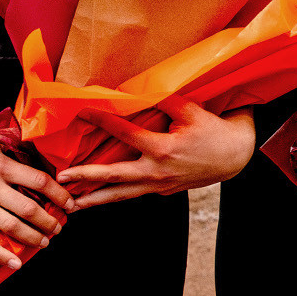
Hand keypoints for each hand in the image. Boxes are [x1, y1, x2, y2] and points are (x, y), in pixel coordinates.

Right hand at [0, 132, 74, 269]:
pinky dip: (1, 254)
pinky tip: (16, 262)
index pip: (39, 182)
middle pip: (28, 209)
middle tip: (59, 227)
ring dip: (32, 237)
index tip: (70, 204)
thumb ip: (18, 146)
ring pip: (10, 227)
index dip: (59, 194)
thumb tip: (45, 149)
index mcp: (2, 166)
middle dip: (49, 221)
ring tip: (45, 242)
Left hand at [57, 102, 255, 207]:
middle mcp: (157, 172)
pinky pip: (136, 194)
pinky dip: (117, 195)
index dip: (102, 120)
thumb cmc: (216, 131)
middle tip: (60, 180)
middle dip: (84, 178)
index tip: (82, 112)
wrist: (237, 157)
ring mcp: (160, 186)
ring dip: (95, 200)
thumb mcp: (193, 111)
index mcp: (162, 149)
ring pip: (122, 195)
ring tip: (72, 205)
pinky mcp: (164, 192)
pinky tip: (104, 196)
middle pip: (113, 177)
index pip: (124, 133)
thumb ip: (166, 100)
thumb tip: (139, 89)